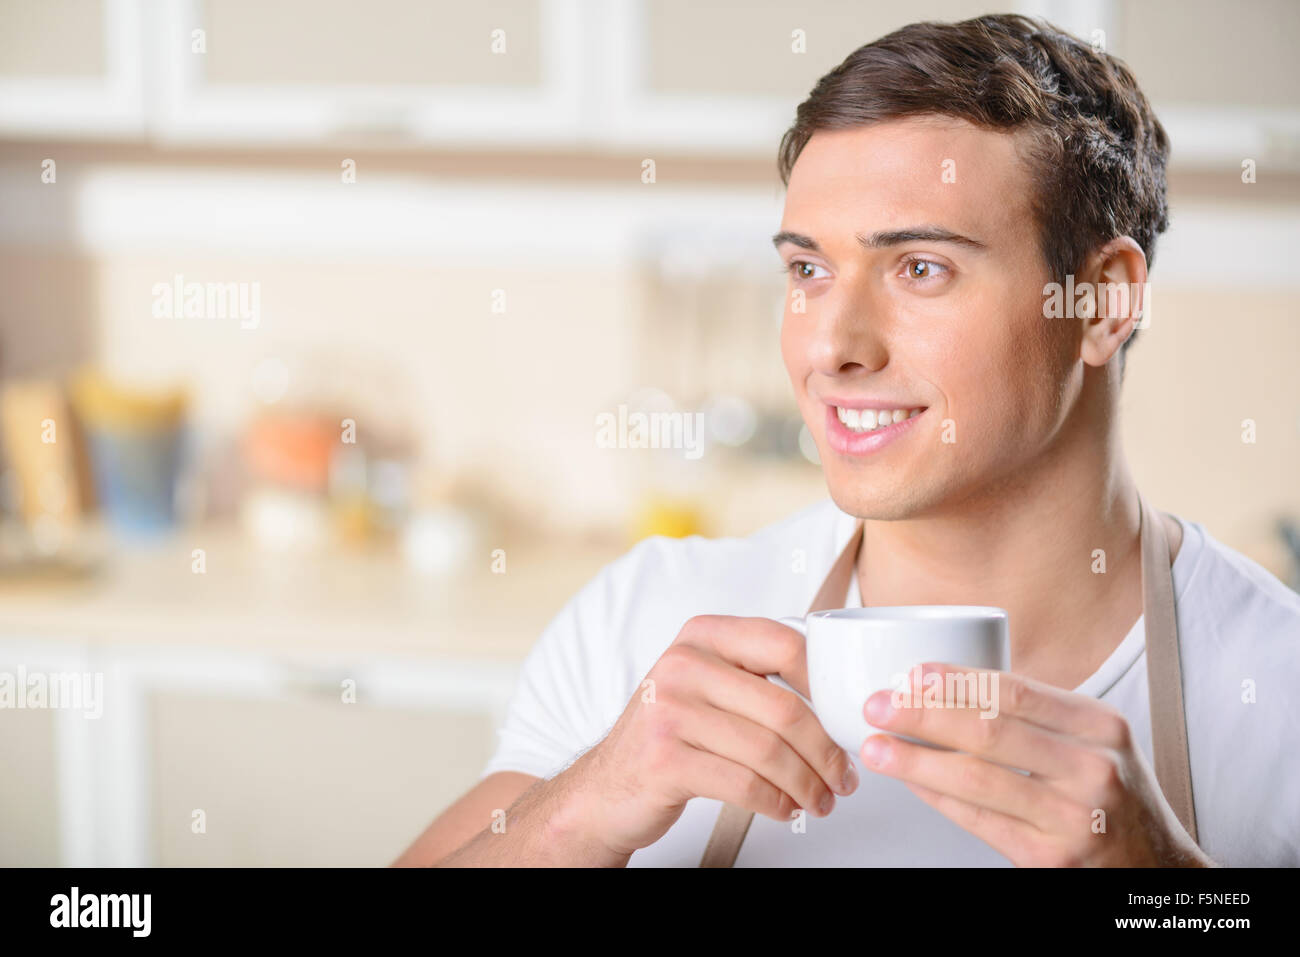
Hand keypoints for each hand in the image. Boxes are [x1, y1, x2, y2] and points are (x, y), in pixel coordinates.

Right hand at [559, 615, 858, 862]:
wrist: (607, 786)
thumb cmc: (670, 735)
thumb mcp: (706, 686)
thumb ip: (756, 676)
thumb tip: (835, 695)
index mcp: (703, 636)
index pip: (784, 644)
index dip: (826, 685)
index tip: (845, 719)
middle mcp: (683, 664)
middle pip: (784, 707)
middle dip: (826, 751)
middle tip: (842, 776)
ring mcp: (670, 710)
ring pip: (769, 751)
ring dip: (807, 784)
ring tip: (820, 799)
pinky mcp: (665, 759)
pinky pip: (744, 784)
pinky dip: (776, 803)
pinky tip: (785, 808)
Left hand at [857, 662, 1213, 866]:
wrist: (1157, 870)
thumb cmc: (1115, 796)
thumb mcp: (1097, 740)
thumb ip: (1039, 713)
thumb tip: (947, 687)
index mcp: (1099, 726)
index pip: (1015, 691)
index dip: (955, 681)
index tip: (911, 675)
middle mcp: (1091, 768)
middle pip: (989, 731)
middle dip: (921, 715)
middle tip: (879, 705)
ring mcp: (1073, 817)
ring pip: (976, 779)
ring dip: (916, 762)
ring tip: (877, 748)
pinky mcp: (1052, 859)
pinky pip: (979, 822)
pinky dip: (938, 799)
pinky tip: (912, 784)